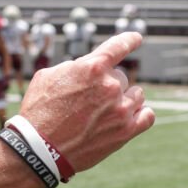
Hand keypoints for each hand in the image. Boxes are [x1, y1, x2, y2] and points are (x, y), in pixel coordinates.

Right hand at [17, 31, 155, 173]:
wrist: (40, 149)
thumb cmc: (39, 111)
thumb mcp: (48, 77)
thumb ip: (74, 67)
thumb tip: (88, 67)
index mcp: (92, 68)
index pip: (118, 46)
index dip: (129, 40)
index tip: (137, 38)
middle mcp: (110, 86)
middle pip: (121, 77)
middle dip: (108, 84)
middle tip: (91, 101)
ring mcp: (120, 109)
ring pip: (137, 94)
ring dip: (125, 99)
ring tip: (107, 111)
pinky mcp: (126, 131)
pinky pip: (148, 116)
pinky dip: (142, 114)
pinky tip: (133, 116)